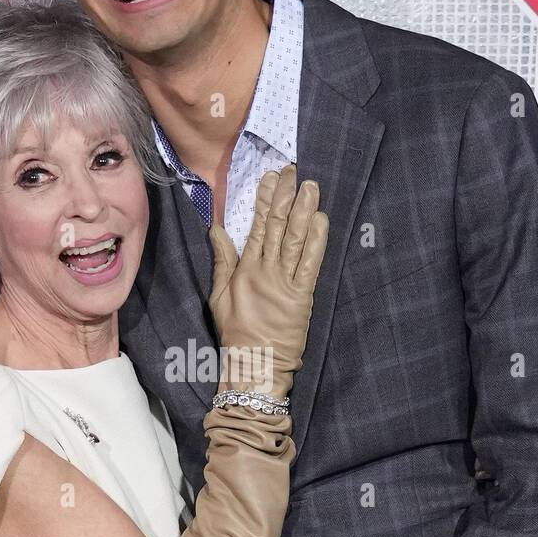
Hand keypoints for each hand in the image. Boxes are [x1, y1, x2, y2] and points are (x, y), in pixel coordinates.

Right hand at [207, 164, 327, 401]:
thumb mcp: (219, 296)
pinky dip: (317, 240)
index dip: (265, 200)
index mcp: (245, 269)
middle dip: (285, 197)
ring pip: (296, 239)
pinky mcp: (302, 296)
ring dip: (304, 210)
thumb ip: (222, 260)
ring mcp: (285, 282)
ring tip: (311, 187)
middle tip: (293, 172)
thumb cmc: (236, 332)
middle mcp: (266, 271)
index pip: (257, 227)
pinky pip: (311, 263)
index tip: (271, 178)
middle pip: (278, 226)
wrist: (255, 363)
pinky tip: (321, 219)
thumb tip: (216, 229)